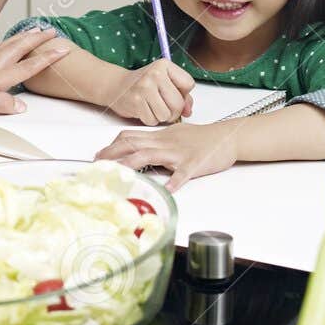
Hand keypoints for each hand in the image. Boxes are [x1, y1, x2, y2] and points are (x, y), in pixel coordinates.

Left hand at [0, 26, 68, 117]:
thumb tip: (21, 105)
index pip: (26, 67)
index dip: (45, 59)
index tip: (62, 49)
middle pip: (17, 51)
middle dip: (36, 41)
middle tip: (52, 31)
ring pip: (6, 48)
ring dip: (22, 40)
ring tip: (34, 32)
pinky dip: (7, 46)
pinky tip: (5, 47)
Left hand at [95, 121, 239, 190]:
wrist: (226, 137)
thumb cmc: (202, 138)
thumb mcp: (175, 135)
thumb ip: (158, 141)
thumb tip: (142, 148)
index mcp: (160, 137)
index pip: (131, 136)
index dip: (113, 145)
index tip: (100, 154)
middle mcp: (165, 143)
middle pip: (133, 145)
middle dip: (113, 154)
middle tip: (97, 163)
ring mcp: (179, 153)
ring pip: (150, 155)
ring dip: (132, 164)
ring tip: (119, 174)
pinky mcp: (194, 163)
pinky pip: (183, 173)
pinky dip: (175, 181)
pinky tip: (167, 189)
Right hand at [105, 58, 195, 125]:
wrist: (116, 85)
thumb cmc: (144, 84)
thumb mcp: (164, 81)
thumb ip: (182, 94)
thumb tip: (188, 111)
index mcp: (165, 65)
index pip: (189, 84)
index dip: (184, 94)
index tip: (173, 94)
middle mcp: (155, 74)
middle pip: (178, 104)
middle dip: (174, 111)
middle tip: (164, 107)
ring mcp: (144, 87)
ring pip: (166, 115)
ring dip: (161, 116)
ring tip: (153, 108)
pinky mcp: (136, 102)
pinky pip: (153, 121)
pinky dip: (150, 120)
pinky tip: (144, 110)